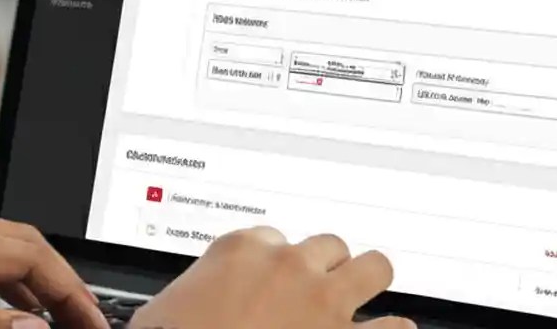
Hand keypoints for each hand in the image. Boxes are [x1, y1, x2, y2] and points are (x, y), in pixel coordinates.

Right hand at [131, 227, 412, 328]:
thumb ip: (190, 293)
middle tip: (316, 287)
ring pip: (373, 267)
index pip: (271, 237)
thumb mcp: (163, 309)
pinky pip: (393, 327)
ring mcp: (322, 301)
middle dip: (324, 266)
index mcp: (241, 249)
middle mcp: (288, 266)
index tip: (268, 280)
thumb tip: (178, 306)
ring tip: (365, 293)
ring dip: (368, 281)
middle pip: (327, 244)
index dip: (272, 262)